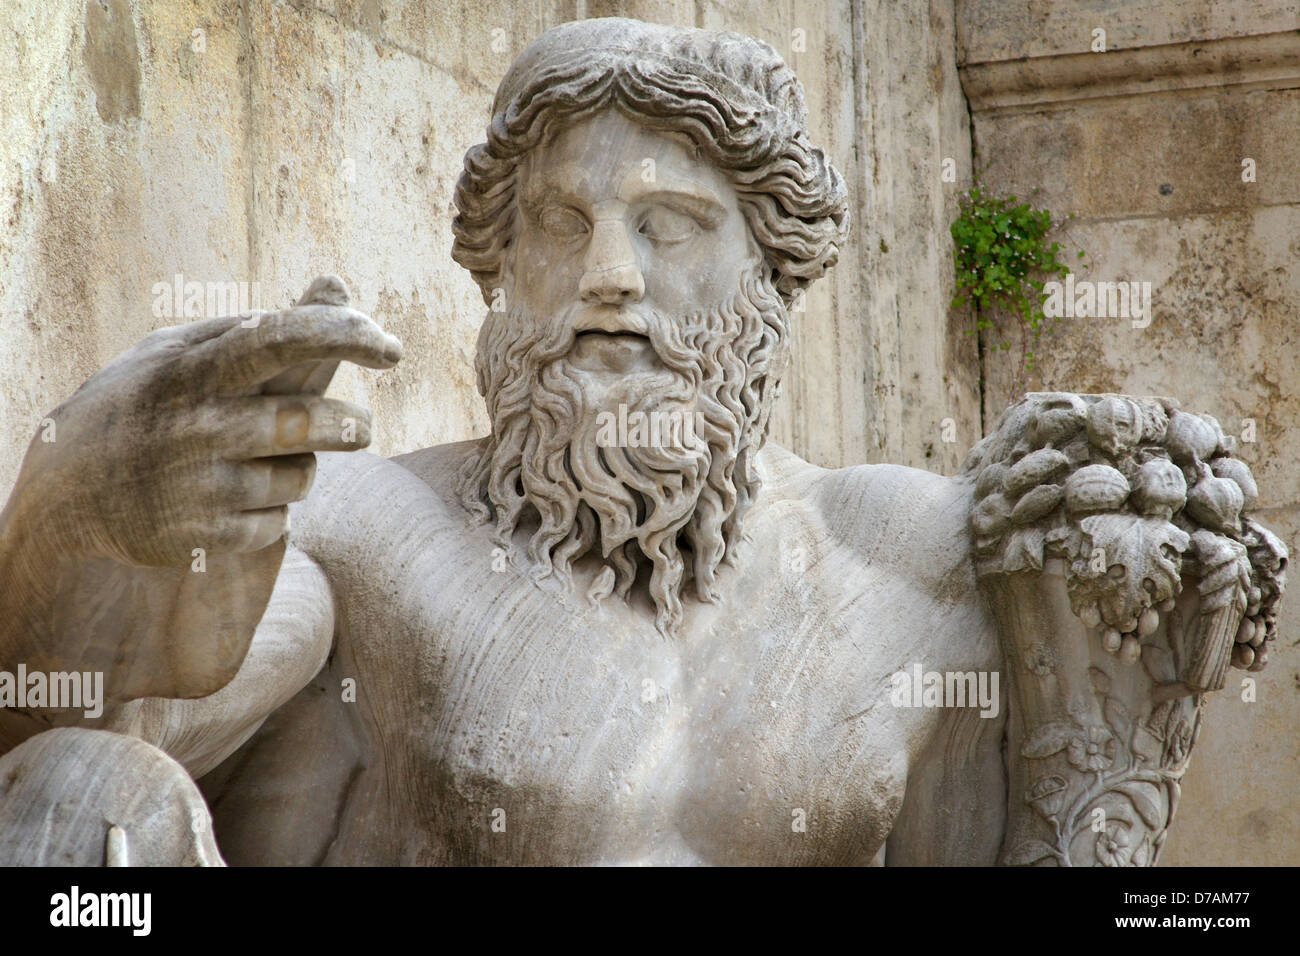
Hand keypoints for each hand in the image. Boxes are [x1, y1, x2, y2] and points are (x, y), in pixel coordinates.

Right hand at [9, 276, 401, 567]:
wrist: (69, 491)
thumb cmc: (147, 402)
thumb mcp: (182, 351)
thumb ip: (261, 324)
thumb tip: (338, 286)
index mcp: (195, 369)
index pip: (280, 340)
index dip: (342, 336)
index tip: (389, 346)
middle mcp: (199, 427)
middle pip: (305, 422)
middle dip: (349, 425)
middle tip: (359, 426)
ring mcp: (200, 486)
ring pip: (301, 476)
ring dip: (303, 468)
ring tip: (267, 459)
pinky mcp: (204, 538)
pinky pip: (278, 521)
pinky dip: (272, 509)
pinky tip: (235, 496)